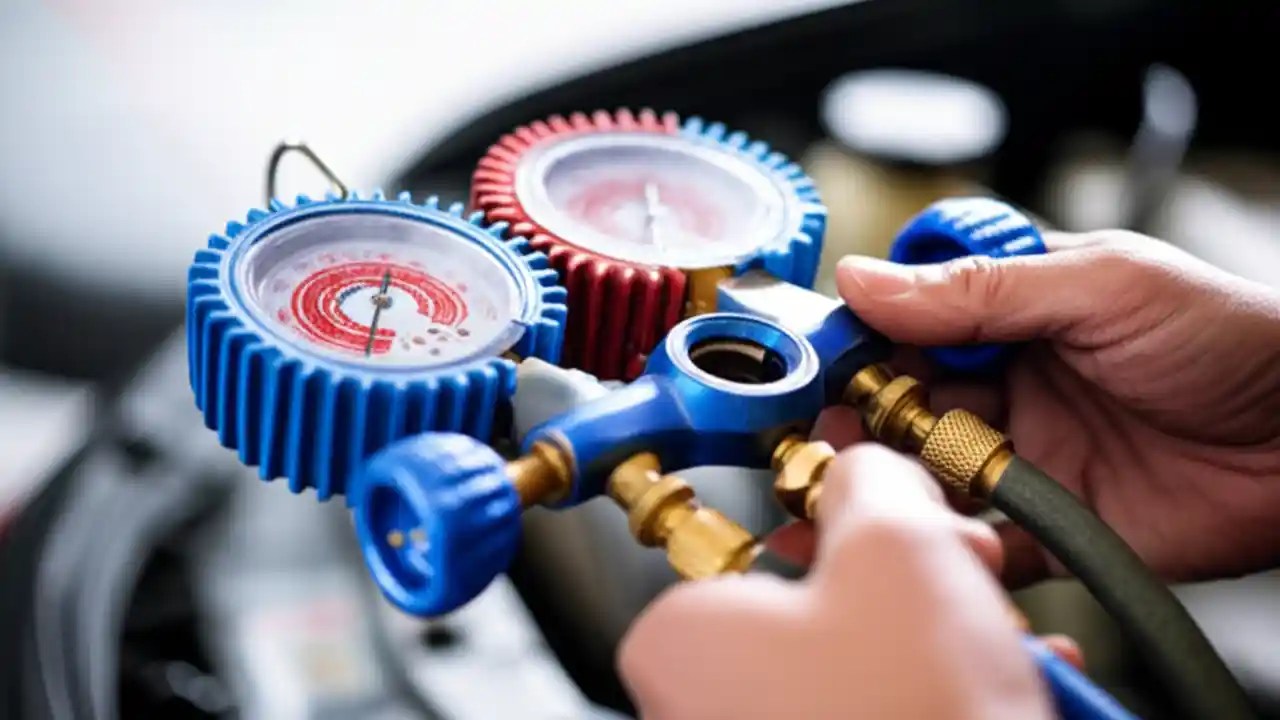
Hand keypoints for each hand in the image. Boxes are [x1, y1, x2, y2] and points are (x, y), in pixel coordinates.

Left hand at [618, 443, 1058, 719]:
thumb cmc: (912, 714)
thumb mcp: (895, 544)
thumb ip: (869, 481)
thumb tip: (867, 471)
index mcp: (673, 644)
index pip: (758, 543)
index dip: (852, 529)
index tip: (907, 528)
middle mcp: (690, 710)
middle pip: (814, 608)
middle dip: (911, 583)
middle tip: (965, 576)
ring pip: (853, 669)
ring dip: (935, 642)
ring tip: (1000, 641)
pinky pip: (872, 715)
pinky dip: (932, 702)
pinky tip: (1000, 693)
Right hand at [836, 230, 1279, 584]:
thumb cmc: (1231, 335)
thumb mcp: (1102, 284)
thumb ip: (981, 290)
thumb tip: (865, 277)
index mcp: (1016, 314)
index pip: (911, 321)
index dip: (858, 338)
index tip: (811, 357)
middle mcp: (1012, 383)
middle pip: (904, 400)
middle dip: (855, 415)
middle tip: (816, 431)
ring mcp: (1028, 455)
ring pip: (928, 471)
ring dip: (880, 479)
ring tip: (834, 485)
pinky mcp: (1054, 525)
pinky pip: (981, 541)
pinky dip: (939, 545)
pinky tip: (900, 540)